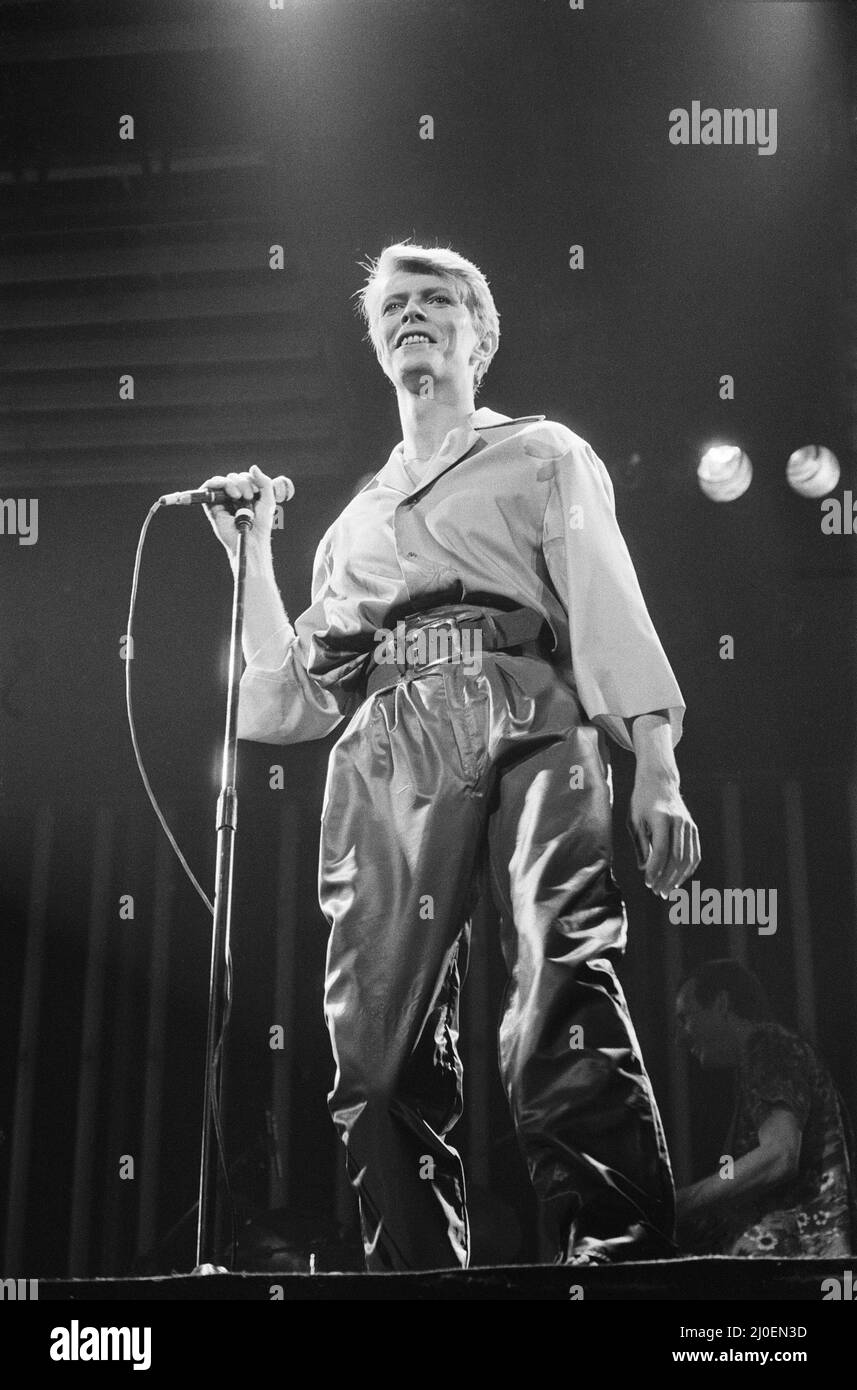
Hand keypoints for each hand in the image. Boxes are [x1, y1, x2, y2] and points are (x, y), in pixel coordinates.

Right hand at [200, 465, 276, 558]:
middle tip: (249, 497)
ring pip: (222, 480)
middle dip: (242, 483)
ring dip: (231, 483)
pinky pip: (208, 488)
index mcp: (247, 494)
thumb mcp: (268, 500)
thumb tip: (253, 467)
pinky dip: (215, 483)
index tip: (256, 492)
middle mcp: (233, 497)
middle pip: (233, 477)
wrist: (252, 540)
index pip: (244, 477)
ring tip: (238, 496)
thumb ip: (264, 482)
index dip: (250, 480)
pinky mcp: (212, 507)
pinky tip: (227, 489)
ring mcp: (223, 501)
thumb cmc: (261, 524)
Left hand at [628, 771, 699, 896]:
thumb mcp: (634, 820)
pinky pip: (694, 853)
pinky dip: (688, 869)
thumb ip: (640, 845)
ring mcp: (689, 825)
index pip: (661, 850)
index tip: (648, 882)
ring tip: (667, 890)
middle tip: (657, 891)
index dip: (655, 869)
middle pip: (676, 857)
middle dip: (666, 878)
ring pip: (688, 858)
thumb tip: (644, 869)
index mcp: (661, 819)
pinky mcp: (694, 829)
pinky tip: (679, 879)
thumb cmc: (642, 802)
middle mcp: (679, 822)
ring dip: (678, 877)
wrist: (660, 782)